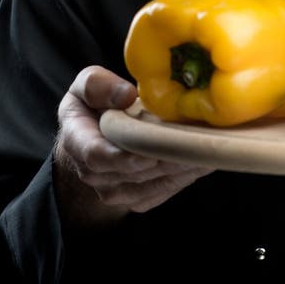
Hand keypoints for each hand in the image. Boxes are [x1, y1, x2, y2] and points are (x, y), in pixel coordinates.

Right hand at [54, 65, 212, 219]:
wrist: (93, 134)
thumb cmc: (93, 103)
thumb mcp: (88, 84)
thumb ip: (98, 85)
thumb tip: (125, 95)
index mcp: (77, 140)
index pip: (96, 156)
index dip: (123, 157)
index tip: (149, 150)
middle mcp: (93, 173)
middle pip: (130, 174)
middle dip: (163, 160)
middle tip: (195, 145)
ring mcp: (114, 190)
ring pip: (149, 187)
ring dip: (179, 171)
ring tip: (207, 151)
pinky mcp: (135, 198)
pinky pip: (160, 193)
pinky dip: (183, 178)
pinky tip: (203, 160)